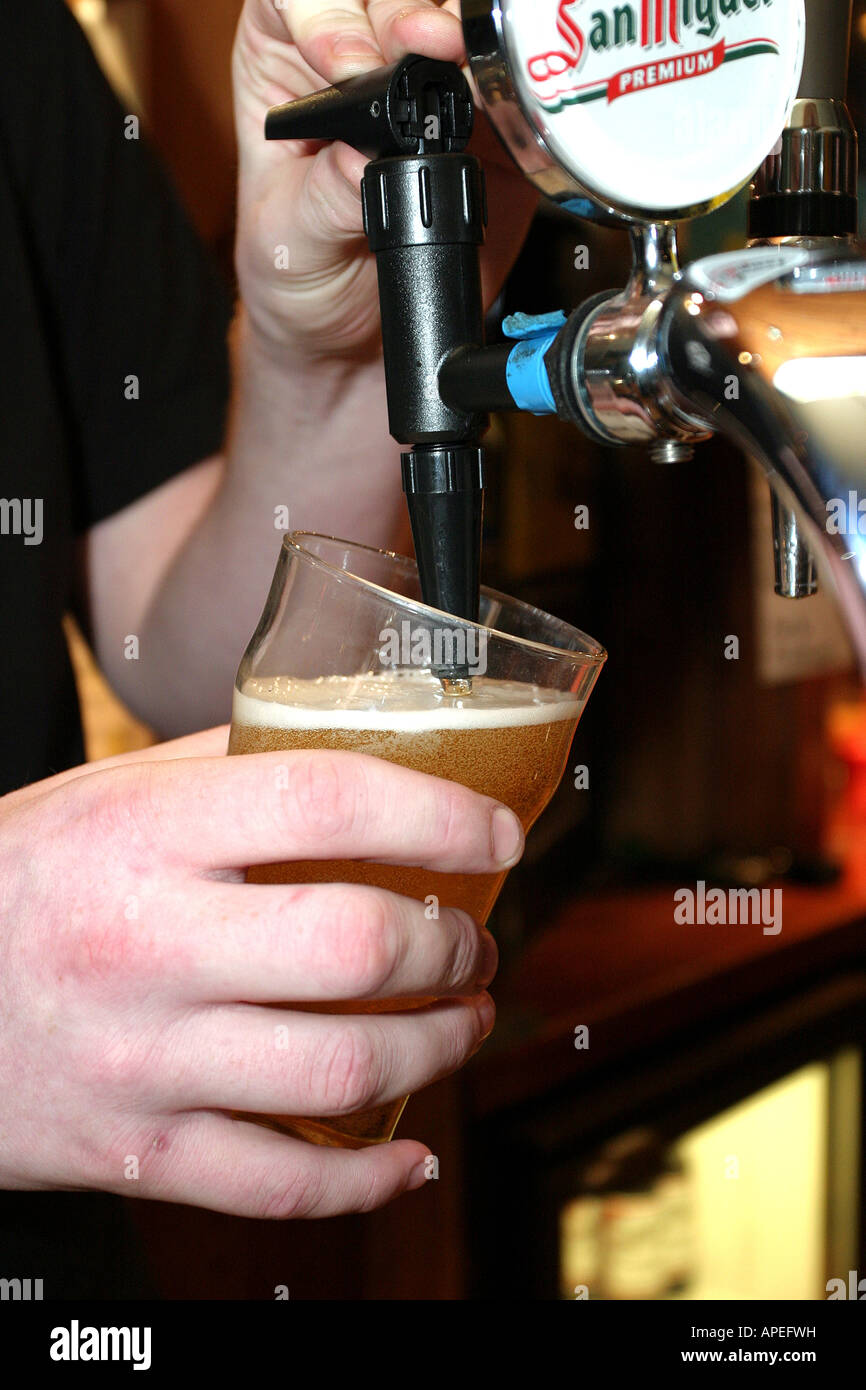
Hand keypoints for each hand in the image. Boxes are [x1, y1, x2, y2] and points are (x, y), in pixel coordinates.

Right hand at [0, 728, 518, 1216]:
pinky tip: (408, 1154)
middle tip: (472, 936)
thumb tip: (354, 742)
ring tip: (462, 1019)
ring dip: (440, 1047)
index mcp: (143, 834)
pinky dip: (369, 1179)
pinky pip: (280, 1185)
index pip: (326, 801)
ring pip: (343, 1071)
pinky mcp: (136, 1152)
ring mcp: (143, 1060)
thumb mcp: (106, 796)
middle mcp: (146, 945)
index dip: (438, 815)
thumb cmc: (20, 882)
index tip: (495, 831)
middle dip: (453, 944)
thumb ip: (228, 768)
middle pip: (357, 946)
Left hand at [232, 0, 538, 356]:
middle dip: (407, 11)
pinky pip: (513, 84)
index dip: (324, 9)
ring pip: (458, 22)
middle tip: (426, 46)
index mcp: (287, 57)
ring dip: (468, 36)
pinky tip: (507, 102)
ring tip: (465, 65)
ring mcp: (432, 84)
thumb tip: (365, 156)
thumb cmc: (299, 276)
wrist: (354, 345)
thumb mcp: (290, 242)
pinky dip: (518, 84)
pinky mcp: (488, 125)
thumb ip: (324, 196)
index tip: (346, 62)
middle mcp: (361, 50)